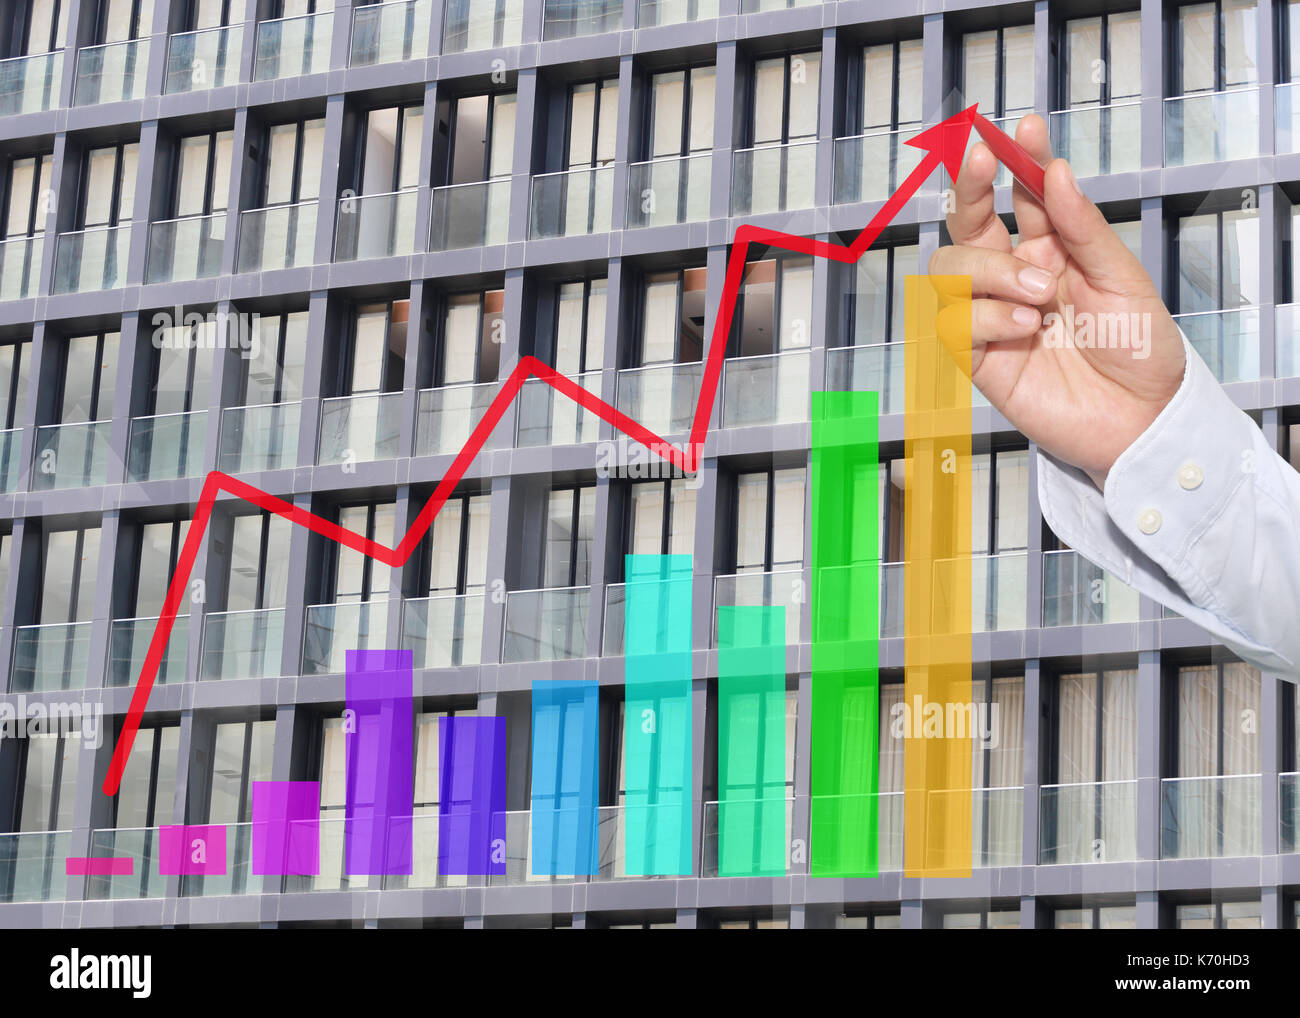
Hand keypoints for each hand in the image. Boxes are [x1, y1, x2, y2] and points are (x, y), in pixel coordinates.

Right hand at [928, 114, 1185, 489]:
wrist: (1141, 419)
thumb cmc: (1140, 350)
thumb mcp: (1123, 278)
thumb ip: (1081, 227)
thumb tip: (1054, 171)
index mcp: (1052, 250)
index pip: (1023, 194)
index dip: (1017, 158)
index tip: (1020, 126)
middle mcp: (1014, 277)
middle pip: (966, 223)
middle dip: (968, 187)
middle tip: (982, 161)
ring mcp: (991, 316)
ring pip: (948, 269)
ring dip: (990, 272)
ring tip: (1040, 297)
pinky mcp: (977, 358)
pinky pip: (952, 323)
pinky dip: (986, 318)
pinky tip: (1026, 329)